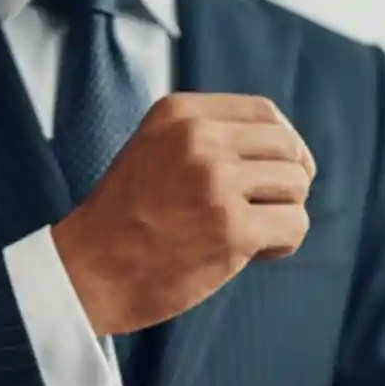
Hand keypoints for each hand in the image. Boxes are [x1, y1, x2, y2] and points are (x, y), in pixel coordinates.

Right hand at [52, 93, 315, 335]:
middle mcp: (199, 140)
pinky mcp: (231, 231)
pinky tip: (256, 254)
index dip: (284, 143)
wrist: (88, 273)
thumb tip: (285, 146)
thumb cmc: (125, 219)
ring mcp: (216, 184)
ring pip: (296, 185)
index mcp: (179, 113)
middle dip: (290, 180)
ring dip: (284, 213)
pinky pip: (294, 225)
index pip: (264, 112)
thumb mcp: (155, 150)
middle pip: (287, 147)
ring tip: (253, 235)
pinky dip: (283, 242)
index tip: (278, 171)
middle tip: (269, 209)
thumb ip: (206, 137)